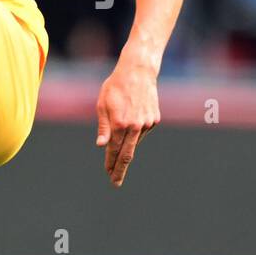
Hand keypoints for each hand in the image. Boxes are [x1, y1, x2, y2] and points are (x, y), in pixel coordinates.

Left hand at [95, 58, 159, 186]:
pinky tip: (130, 121)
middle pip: (127, 154)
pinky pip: (141, 132)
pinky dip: (134, 132)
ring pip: (134, 142)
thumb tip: (101, 146)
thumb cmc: (115, 87)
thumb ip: (103, 127)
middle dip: (120, 169)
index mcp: (120, 124)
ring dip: (126, 145)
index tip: (108, 176)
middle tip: (115, 182)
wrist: (138, 72)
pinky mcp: (154, 120)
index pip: (114, 150)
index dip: (110, 164)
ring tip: (118, 135)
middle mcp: (135, 126)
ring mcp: (147, 123)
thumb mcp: (102, 105)